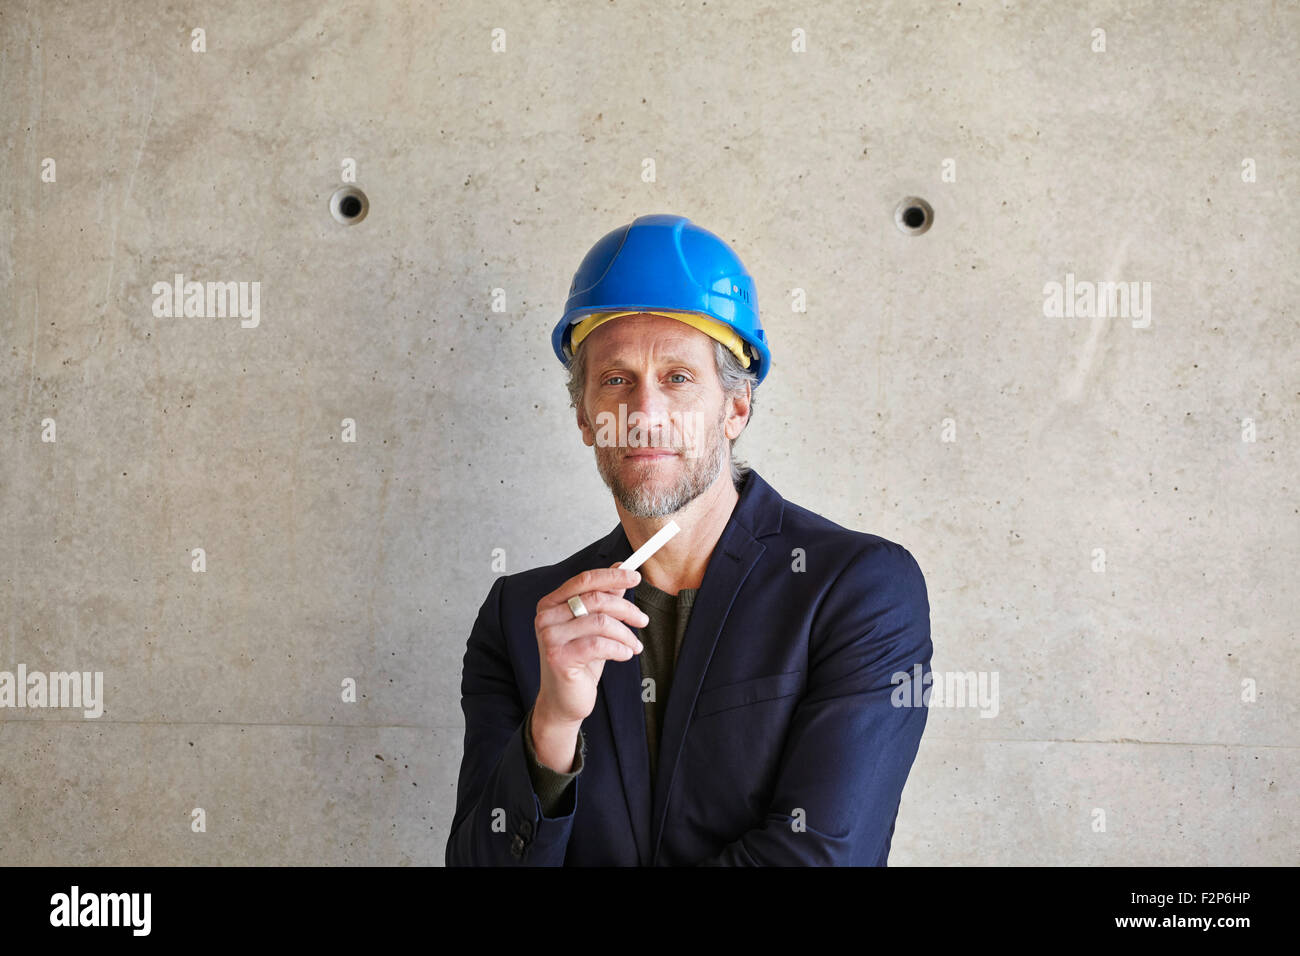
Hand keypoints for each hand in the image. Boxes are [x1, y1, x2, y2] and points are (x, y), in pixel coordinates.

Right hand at [531, 564, 648, 766]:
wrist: (563, 701)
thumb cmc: (579, 662)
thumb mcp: (594, 627)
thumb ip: (604, 597)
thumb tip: (620, 569)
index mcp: (551, 604)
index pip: (584, 580)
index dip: (612, 577)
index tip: (635, 577)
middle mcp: (546, 617)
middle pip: (595, 599)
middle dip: (625, 609)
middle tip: (643, 619)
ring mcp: (550, 637)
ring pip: (601, 622)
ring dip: (626, 634)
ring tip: (633, 645)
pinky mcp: (559, 657)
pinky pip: (600, 644)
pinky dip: (619, 649)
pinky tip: (625, 655)